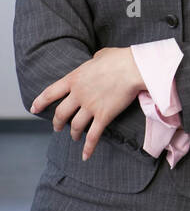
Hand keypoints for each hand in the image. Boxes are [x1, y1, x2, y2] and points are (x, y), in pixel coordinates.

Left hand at [30, 47, 145, 160]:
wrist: (133, 68)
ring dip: (73, 134)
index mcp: (75, 78)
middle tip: (57, 128)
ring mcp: (90, 106)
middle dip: (57, 123)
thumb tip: (96, 59)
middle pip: (60, 114)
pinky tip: (85, 156)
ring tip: (75, 137)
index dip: (40, 102)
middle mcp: (79, 94)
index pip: (50, 93)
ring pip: (75, 126)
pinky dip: (88, 148)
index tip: (34, 109)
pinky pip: (93, 136)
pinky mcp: (103, 116)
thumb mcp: (102, 54)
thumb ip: (94, 59)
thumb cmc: (120, 58)